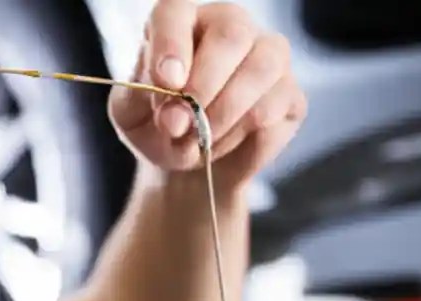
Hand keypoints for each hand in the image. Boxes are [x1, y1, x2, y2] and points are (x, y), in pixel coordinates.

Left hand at [107, 0, 306, 187]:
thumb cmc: (156, 128)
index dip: (172, 43)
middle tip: (179, 125)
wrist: (188, 165)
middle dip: (203, 87)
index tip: (167, 82)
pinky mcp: (290, 93)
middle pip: (232, 33)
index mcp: (180, 22)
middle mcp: (229, 26)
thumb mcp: (131, 115)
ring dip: (222, 116)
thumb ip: (144, 104)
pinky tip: (220, 143)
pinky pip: (274, 108)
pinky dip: (239, 136)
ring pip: (262, 68)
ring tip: (197, 140)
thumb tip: (177, 116)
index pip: (176, 9)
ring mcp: (268, 55)